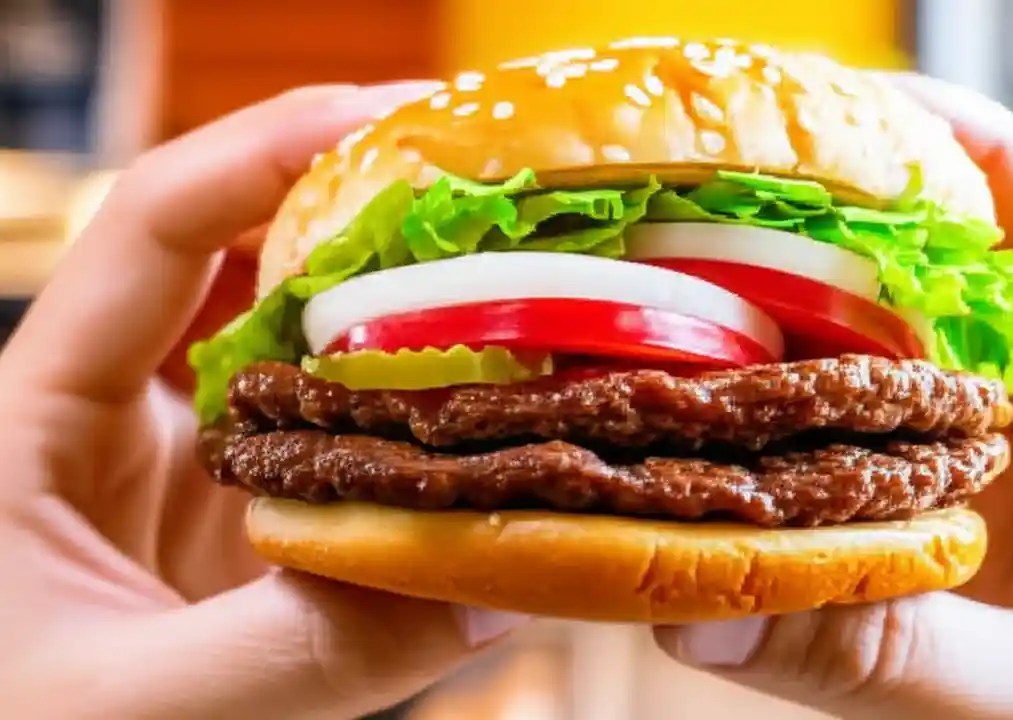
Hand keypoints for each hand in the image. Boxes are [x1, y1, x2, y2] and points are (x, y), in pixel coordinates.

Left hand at [0, 85, 527, 718]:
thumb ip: (303, 651)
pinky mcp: (239, 526)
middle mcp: (110, 415)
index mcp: (33, 416)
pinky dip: (407, 418)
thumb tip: (492, 590)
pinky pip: (336, 441)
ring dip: (395, 312)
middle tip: (490, 191)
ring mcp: (183, 469)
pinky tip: (479, 415)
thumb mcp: (133, 711)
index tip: (400, 123)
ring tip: (505, 283)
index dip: (272, 150)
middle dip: (363, 210)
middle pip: (241, 257)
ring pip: (298, 348)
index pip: (156, 225)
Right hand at [653, 76, 1012, 718]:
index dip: (973, 150)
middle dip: (845, 225)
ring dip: (791, 324)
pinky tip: (697, 415)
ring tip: (682, 283)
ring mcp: (984, 486)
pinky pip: (836, 458)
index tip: (861, 107)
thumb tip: (700, 610)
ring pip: (880, 366)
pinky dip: (772, 429)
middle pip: (951, 282)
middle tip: (723, 188)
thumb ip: (900, 656)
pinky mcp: (922, 545)